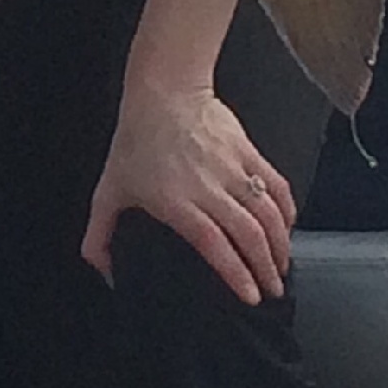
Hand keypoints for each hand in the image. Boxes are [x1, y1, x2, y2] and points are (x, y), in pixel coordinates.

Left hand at [79, 81, 293, 304]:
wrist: (163, 91)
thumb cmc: (135, 140)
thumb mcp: (108, 190)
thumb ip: (99, 236)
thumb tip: (106, 274)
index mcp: (176, 200)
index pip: (214, 243)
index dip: (236, 273)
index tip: (250, 296)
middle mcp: (208, 185)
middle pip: (249, 233)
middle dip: (266, 269)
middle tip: (272, 291)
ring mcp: (232, 167)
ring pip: (268, 212)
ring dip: (281, 245)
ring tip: (282, 267)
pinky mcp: (248, 151)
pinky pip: (277, 185)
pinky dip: (288, 210)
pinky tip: (288, 229)